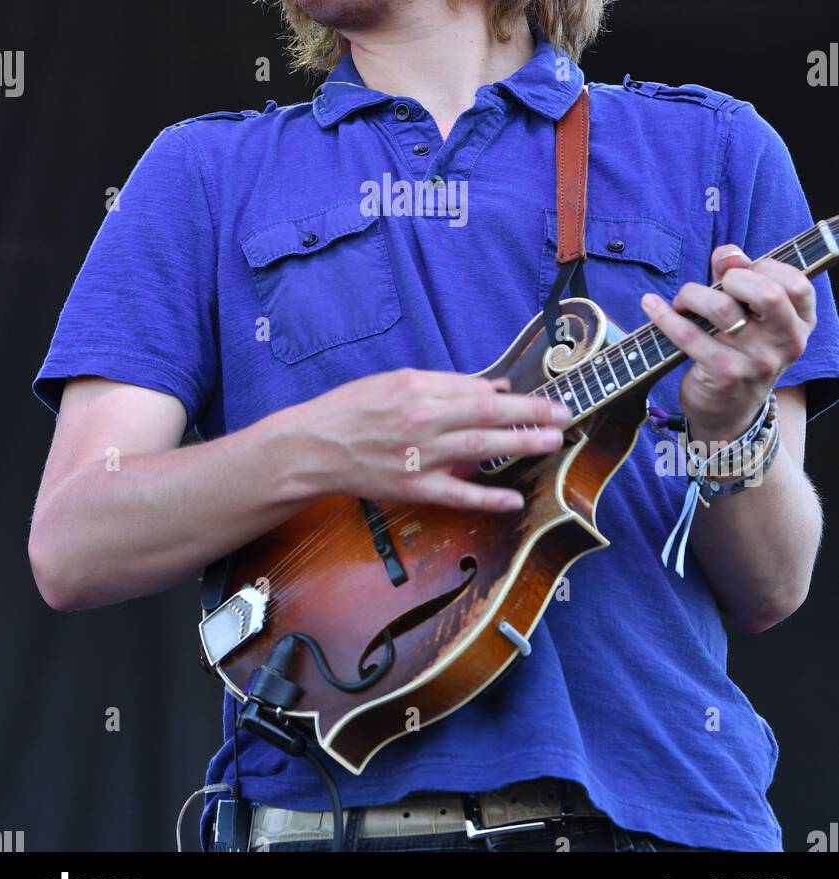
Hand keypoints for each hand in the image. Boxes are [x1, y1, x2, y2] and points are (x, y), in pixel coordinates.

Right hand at [282, 367, 571, 511]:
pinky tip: (514, 497)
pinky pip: (458, 494)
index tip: (540, 396)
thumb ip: (444, 384)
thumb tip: (492, 387)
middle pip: (488, 414)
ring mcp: (420, 456)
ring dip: (521, 444)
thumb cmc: (352, 409)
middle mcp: (423, 420)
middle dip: (531, 413)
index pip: (477, 389)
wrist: (314, 447)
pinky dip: (488, 497)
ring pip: (481, 448)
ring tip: (553, 441)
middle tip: (564, 413)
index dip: (513, 394)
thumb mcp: (394, 381)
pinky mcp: (414, 487)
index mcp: (418, 389)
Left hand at [640, 243, 815, 441]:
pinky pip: (689, 335)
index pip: (796, 282)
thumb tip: (727, 254)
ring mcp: (757, 362)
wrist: (729, 411)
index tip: (738, 272)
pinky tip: (652, 305)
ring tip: (682, 302)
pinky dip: (665, 315)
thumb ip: (742, 276)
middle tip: (713, 288)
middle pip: (767, 292)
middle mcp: (786, 342)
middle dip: (731, 278)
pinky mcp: (725, 375)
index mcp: (800, 323)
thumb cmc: (740, 349)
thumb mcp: (751, 315)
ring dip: (692, 294)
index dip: (764, 267)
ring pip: (722, 308)